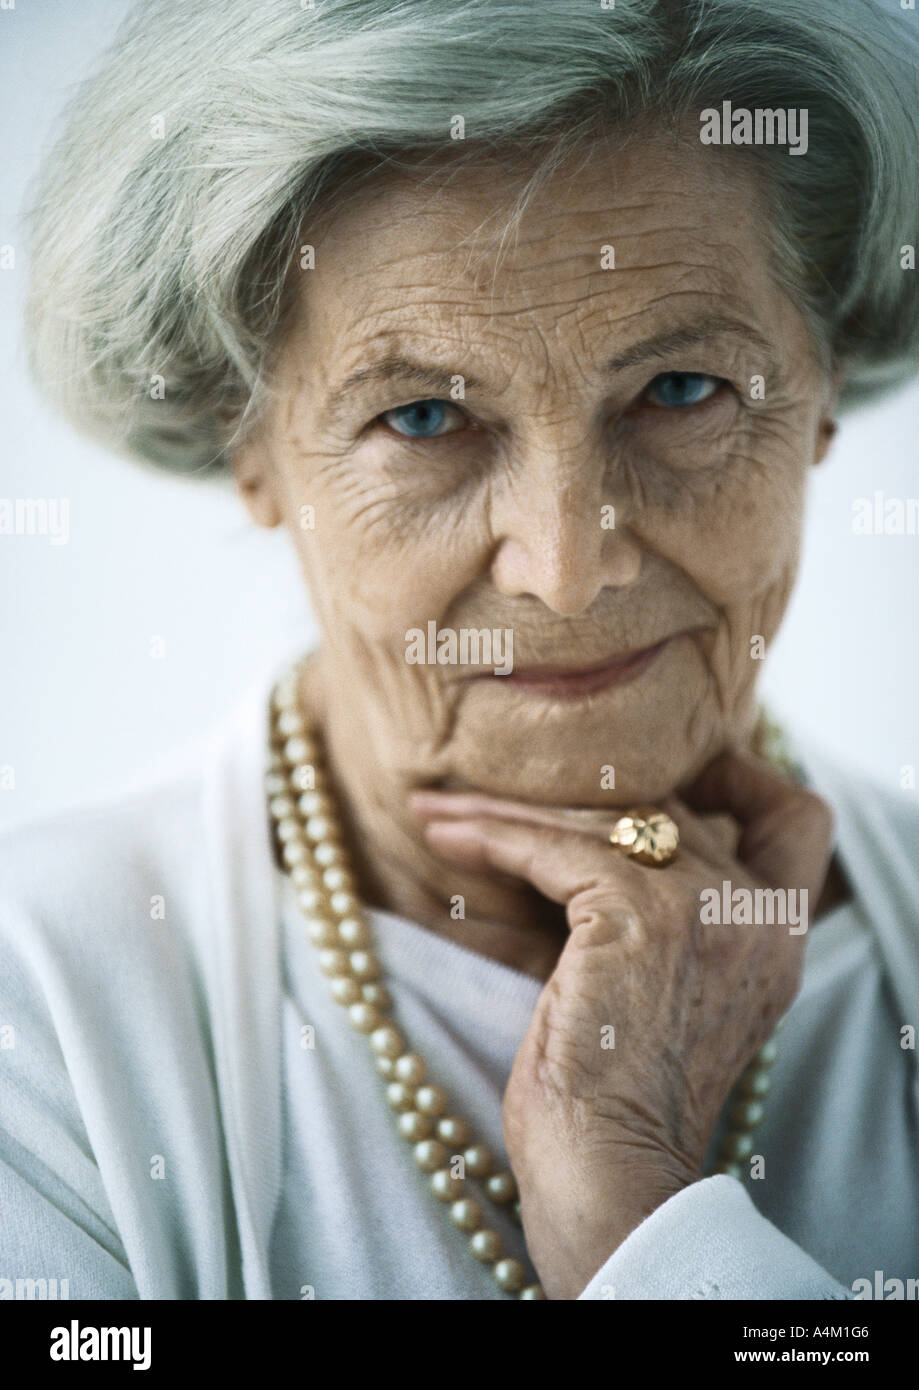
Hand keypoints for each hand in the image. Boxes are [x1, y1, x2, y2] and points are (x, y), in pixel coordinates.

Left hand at [410, 748, 834, 1297]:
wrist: (613, 1176)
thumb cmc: (620, 1099)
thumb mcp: (672, 993)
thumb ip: (668, 918)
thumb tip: (585, 847)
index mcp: (778, 935)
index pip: (793, 818)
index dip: (736, 782)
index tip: (647, 777)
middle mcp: (757, 913)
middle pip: (667, 806)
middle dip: (571, 795)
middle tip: (480, 795)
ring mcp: (705, 907)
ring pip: (601, 819)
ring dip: (507, 811)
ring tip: (438, 812)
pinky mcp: (640, 914)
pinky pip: (554, 848)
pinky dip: (492, 837)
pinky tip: (444, 838)